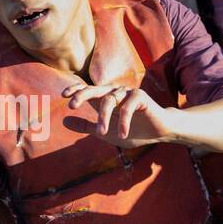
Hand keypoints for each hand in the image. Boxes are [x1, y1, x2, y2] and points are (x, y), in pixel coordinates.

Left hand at [62, 82, 177, 146]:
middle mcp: (114, 92)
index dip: (75, 90)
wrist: (159, 132)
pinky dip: (123, 121)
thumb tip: (63, 122)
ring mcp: (127, 93)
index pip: (87, 89)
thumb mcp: (106, 132)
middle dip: (81, 96)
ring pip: (109, 100)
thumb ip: (86, 126)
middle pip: (94, 89)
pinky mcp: (140, 97)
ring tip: (101, 133)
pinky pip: (127, 107)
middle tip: (71, 105)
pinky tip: (122, 134)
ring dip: (103, 117)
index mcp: (105, 98)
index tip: (63, 95)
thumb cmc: (134, 130)